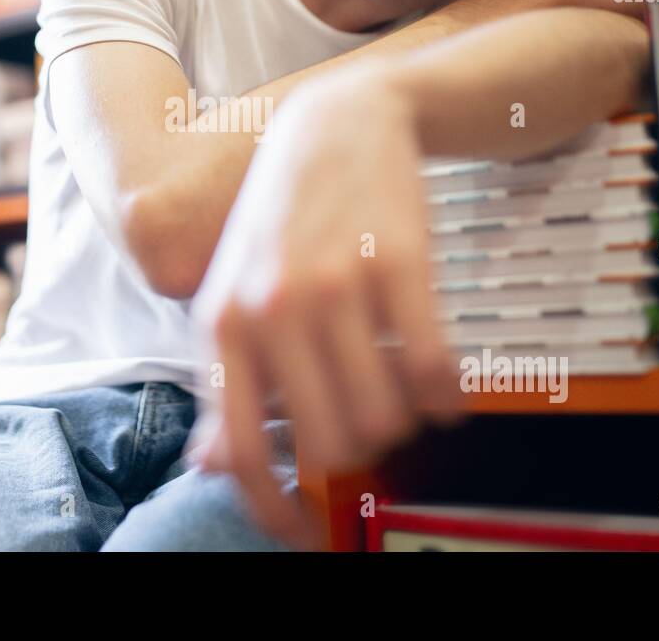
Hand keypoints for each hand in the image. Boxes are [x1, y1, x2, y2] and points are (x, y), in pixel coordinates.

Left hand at [186, 64, 463, 548]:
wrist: (335, 124)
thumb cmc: (280, 219)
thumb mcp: (231, 292)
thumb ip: (224, 380)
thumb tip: (212, 466)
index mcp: (223, 325)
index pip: (240, 448)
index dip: (275, 510)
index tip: (306, 534)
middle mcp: (272, 308)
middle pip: (327, 443)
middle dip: (357, 456)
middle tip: (370, 433)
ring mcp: (335, 285)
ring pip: (383, 415)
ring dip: (402, 424)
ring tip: (401, 397)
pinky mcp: (397, 265)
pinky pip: (432, 368)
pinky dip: (445, 395)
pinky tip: (444, 387)